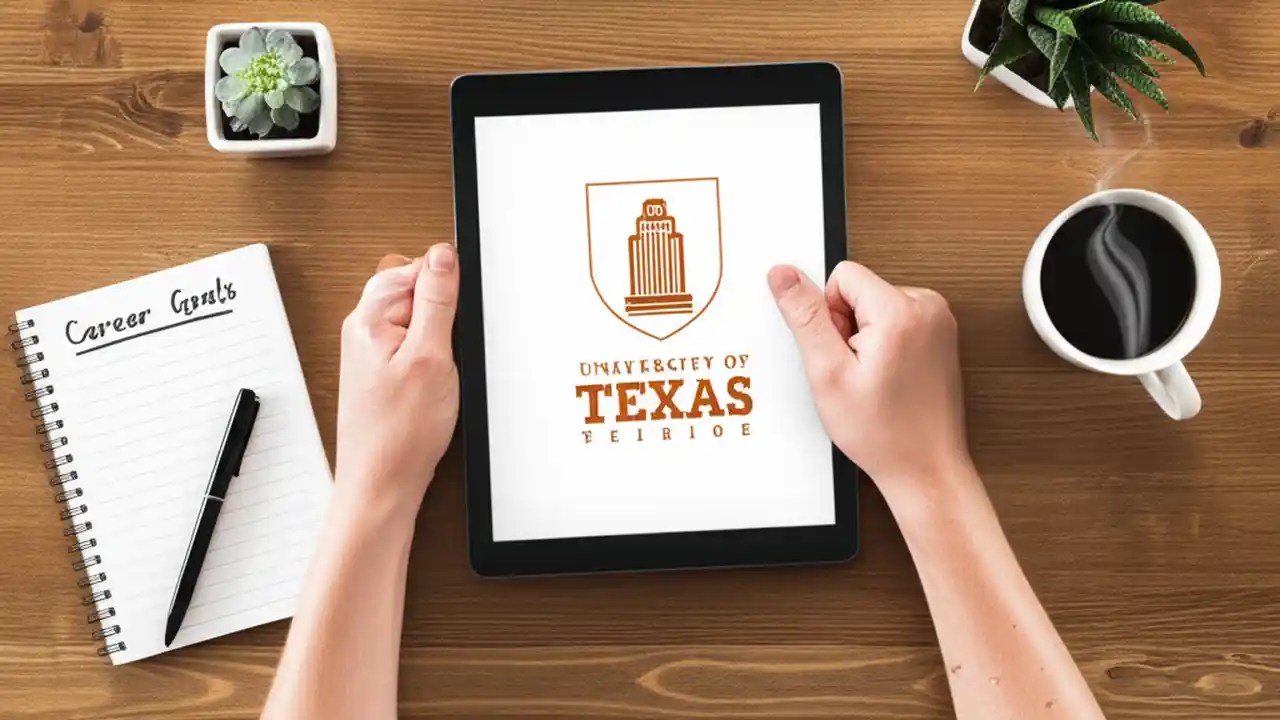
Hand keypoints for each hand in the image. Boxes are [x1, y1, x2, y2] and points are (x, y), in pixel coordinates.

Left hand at [335, 244, 459, 518]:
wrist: (382, 482)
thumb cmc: (400, 432)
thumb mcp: (430, 357)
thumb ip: (437, 301)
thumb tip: (443, 254)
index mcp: (369, 317)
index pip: (416, 268)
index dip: (448, 286)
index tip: (460, 315)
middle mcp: (365, 329)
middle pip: (416, 292)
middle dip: (445, 313)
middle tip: (450, 349)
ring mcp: (373, 350)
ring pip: (420, 321)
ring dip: (441, 339)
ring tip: (442, 372)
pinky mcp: (384, 370)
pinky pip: (416, 345)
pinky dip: (434, 358)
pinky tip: (438, 383)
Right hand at [767, 261, 970, 504]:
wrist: (925, 467)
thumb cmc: (883, 432)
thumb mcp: (828, 373)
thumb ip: (805, 316)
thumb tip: (784, 273)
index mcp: (901, 311)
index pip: (843, 276)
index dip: (829, 316)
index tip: (843, 353)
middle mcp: (928, 307)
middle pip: (861, 290)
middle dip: (848, 327)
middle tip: (858, 371)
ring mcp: (939, 320)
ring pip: (876, 305)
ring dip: (866, 338)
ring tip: (875, 378)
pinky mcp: (941, 333)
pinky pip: (896, 319)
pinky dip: (886, 344)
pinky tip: (889, 377)